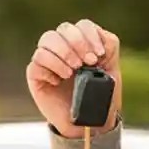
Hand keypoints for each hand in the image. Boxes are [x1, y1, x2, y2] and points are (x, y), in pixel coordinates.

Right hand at [26, 19, 122, 137]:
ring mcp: (49, 59)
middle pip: (64, 29)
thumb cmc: (99, 96)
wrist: (89, 123)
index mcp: (83, 44)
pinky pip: (38, 59)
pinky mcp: (36, 73)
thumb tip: (98, 38)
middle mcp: (64, 48)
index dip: (90, 36)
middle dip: (77, 44)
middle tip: (87, 62)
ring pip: (48, 39)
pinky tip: (59, 80)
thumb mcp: (112, 70)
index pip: (83, 26)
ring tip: (73, 71)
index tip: (99, 55)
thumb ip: (109, 47)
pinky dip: (51, 66)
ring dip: (63, 53)